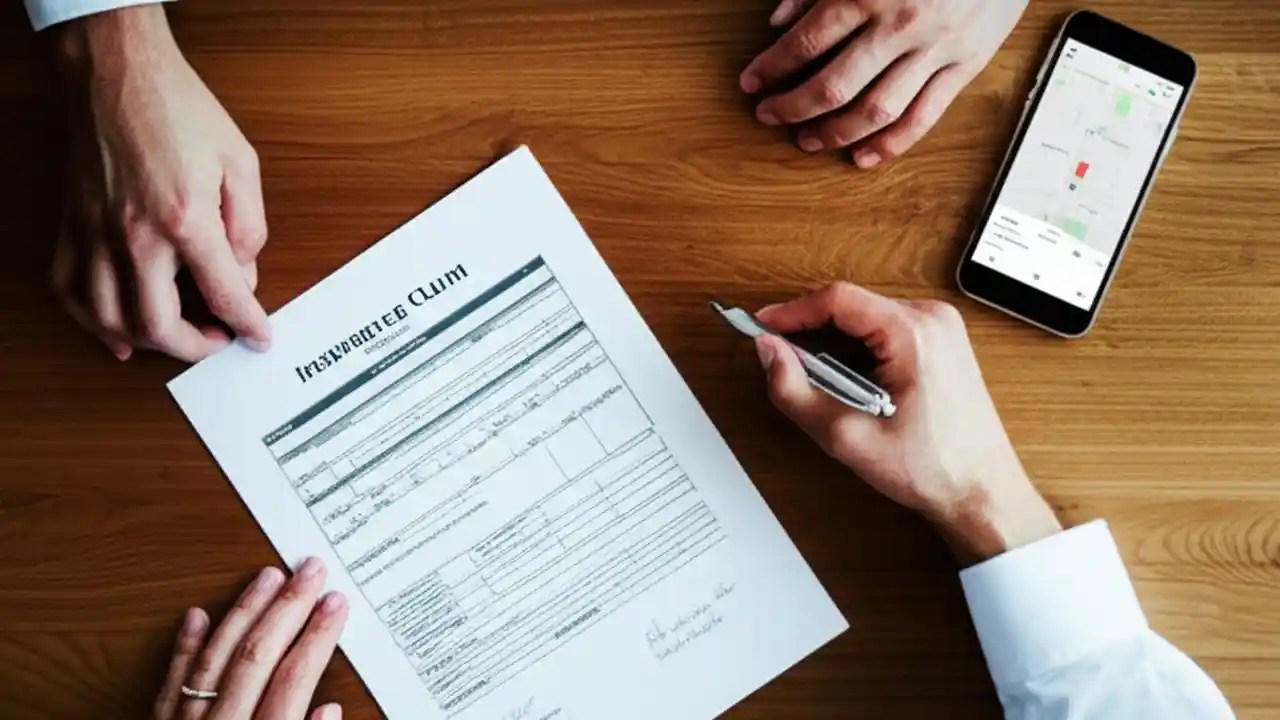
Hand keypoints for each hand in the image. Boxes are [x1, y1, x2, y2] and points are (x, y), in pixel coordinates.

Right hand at [52, 6, 270, 362]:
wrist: (118, 74)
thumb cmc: (180, 110)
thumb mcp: (241, 164)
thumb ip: (249, 226)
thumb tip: (244, 272)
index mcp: (185, 219)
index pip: (223, 294)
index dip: (247, 324)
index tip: (258, 336)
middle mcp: (134, 235)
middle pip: (158, 324)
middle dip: (193, 347)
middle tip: (217, 339)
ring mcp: (95, 233)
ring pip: (109, 318)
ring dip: (145, 342)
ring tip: (176, 338)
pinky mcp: (72, 226)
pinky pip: (68, 291)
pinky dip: (91, 322)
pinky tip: (116, 334)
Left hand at [153, 558, 347, 719]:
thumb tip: (331, 710)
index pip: (294, 679)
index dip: (318, 637)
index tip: (334, 603)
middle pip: (257, 656)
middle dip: (288, 609)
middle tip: (310, 572)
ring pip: (216, 658)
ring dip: (244, 613)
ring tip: (267, 578)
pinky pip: (171, 683)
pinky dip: (185, 648)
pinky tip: (196, 615)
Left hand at [740, 0, 1027, 167]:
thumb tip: (778, 22)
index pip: (805, 43)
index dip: (771, 68)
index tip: (751, 82)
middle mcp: (900, 24)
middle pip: (832, 86)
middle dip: (792, 108)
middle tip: (768, 116)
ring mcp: (935, 49)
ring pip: (874, 111)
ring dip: (833, 133)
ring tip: (806, 140)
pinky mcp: (967, 64)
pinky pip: (923, 117)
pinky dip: (890, 145)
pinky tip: (861, 158)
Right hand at [753, 284, 1059, 562]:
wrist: (983, 491)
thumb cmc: (933, 468)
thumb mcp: (848, 437)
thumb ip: (796, 392)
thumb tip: (767, 353)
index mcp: (914, 332)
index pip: (837, 299)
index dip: (791, 311)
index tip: (762, 327)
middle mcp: (932, 319)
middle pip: (850, 306)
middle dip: (811, 333)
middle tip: (787, 367)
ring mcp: (941, 328)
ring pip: (864, 320)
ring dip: (836, 347)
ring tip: (828, 390)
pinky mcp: (941, 342)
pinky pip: (884, 332)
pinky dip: (858, 353)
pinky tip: (855, 390)